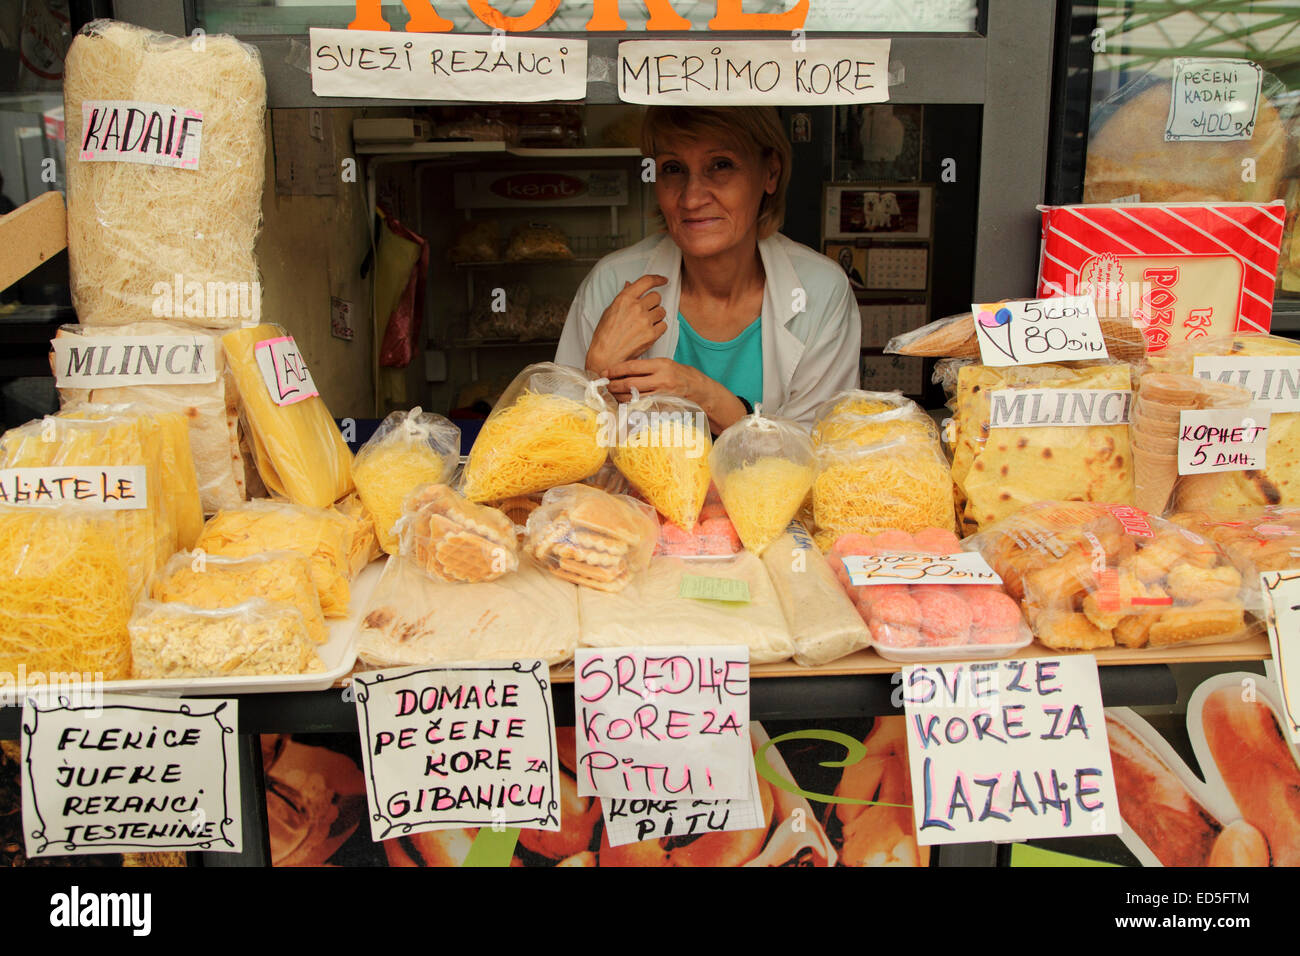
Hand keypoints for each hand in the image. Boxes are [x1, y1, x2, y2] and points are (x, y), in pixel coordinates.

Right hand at [585, 274, 668, 374]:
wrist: (606, 356)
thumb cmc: (605, 335)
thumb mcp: (610, 311)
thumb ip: (623, 297)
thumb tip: (630, 285)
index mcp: (625, 299)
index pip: (646, 281)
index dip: (657, 279)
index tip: (663, 280)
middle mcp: (636, 308)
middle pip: (656, 297)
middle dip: (653, 303)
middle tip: (646, 311)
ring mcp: (645, 321)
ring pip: (662, 311)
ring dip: (657, 316)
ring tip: (645, 324)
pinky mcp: (652, 334)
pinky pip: (664, 325)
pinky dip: (659, 328)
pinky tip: (648, 332)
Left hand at [606, 358, 746, 432]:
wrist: (700, 390)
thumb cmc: (681, 375)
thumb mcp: (666, 364)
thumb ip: (648, 367)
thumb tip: (624, 369)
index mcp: (661, 365)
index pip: (632, 367)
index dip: (616, 370)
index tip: (605, 372)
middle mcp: (661, 379)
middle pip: (630, 383)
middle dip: (614, 384)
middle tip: (604, 385)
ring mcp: (662, 394)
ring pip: (633, 396)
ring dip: (619, 396)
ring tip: (611, 394)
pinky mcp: (662, 406)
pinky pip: (641, 406)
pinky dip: (630, 405)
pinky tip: (623, 403)